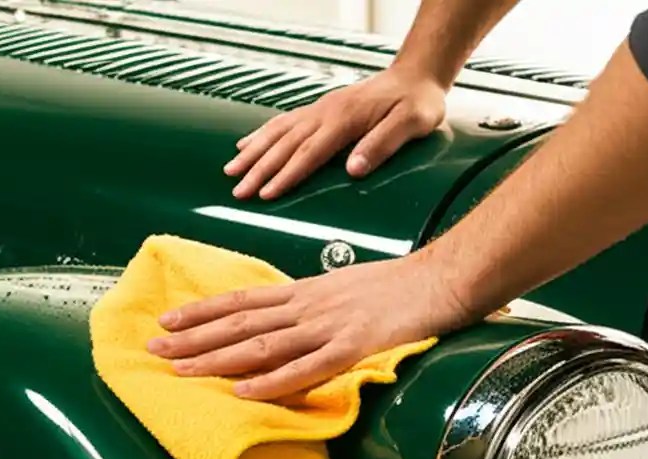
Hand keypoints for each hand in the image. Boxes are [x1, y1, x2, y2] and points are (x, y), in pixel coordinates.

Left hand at [146, 252, 470, 400]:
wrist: (441, 280)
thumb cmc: (398, 286)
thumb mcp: (343, 287)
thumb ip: (312, 304)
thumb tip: (283, 318)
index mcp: (304, 291)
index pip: (242, 301)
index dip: (201, 311)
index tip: (167, 320)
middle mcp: (306, 306)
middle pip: (239, 323)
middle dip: (193, 337)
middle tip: (153, 347)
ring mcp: (327, 327)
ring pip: (261, 345)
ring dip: (217, 359)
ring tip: (180, 370)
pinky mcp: (352, 348)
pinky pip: (306, 368)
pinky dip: (273, 382)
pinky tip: (244, 392)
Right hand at [224, 66, 446, 199]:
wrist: (416, 75)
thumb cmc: (417, 102)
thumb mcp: (413, 123)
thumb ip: (383, 144)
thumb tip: (353, 170)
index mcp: (345, 119)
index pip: (309, 152)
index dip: (286, 175)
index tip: (266, 194)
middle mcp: (325, 112)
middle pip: (286, 144)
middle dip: (259, 169)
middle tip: (238, 191)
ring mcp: (319, 109)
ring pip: (278, 132)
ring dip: (253, 152)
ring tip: (230, 170)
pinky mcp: (318, 109)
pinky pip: (283, 122)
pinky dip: (262, 134)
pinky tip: (246, 145)